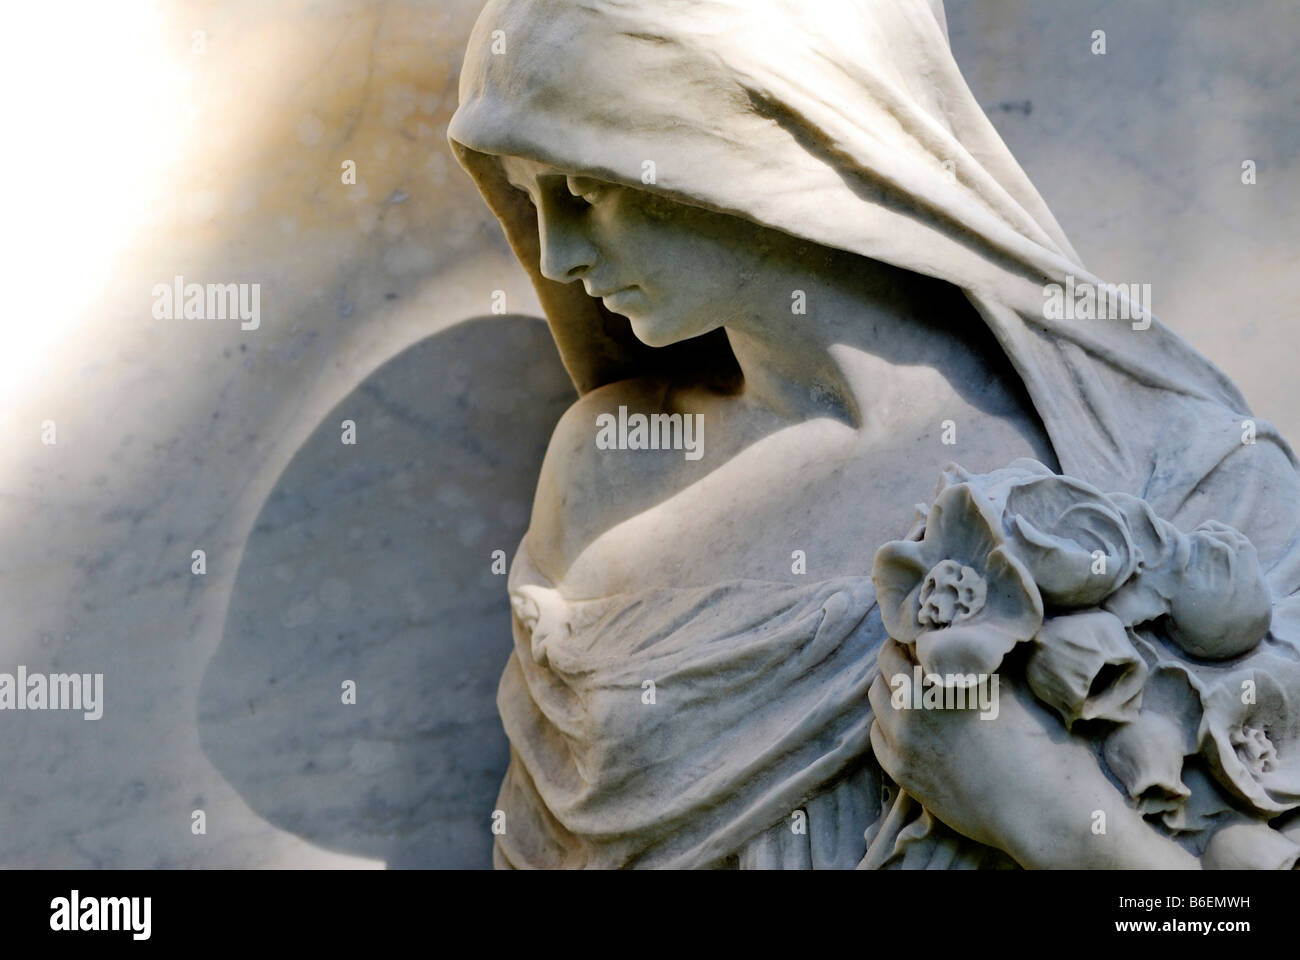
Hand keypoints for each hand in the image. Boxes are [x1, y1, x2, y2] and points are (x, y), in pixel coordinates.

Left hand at [868, 637, 1198, 867]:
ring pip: (877, 695)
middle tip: (918, 656)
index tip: (929, 632)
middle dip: (901, 654)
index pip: (911, 635)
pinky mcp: (900, 771)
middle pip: (887, 660)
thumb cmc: (1042, 744)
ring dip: (890, 684)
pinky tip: (906, 721)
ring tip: (913, 686)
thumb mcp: (1018, 685)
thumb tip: (969, 632)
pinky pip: (876, 734)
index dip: (920, 631)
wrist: (1041, 811)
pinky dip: (887, 721)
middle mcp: (915, 702)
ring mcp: (903, 739)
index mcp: (945, 674)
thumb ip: (983, 657)